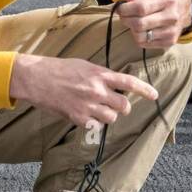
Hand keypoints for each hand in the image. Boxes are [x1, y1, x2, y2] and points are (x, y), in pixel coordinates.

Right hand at [9, 54, 157, 128]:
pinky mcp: (77, 117)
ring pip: (111, 118)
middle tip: (116, 105)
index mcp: (100, 75)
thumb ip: (101, 75)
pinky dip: (93, 122)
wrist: (36, 78)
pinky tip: (84, 114)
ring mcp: (87, 105)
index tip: (154, 95)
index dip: (145, 90)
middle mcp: (97, 90)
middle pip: (124, 106)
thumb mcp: (84, 66)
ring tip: (96, 108)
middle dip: (123, 107)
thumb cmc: (59, 69)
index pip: (129, 83)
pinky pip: (95, 125)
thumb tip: (114, 84)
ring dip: (107, 115)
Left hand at [116, 0, 191, 48]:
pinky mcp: (170, 41)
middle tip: (124, 16)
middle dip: (126, 20)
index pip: (140, 8)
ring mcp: (172, 31)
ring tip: (134, 22)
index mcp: (165, 0)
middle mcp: (171, 16)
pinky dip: (139, 37)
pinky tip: (143, 29)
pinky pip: (145, 44)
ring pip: (141, 37)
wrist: (184, 6)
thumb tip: (127, 1)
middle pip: (139, 25)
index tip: (120, 8)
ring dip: (132, 30)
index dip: (125, 9)